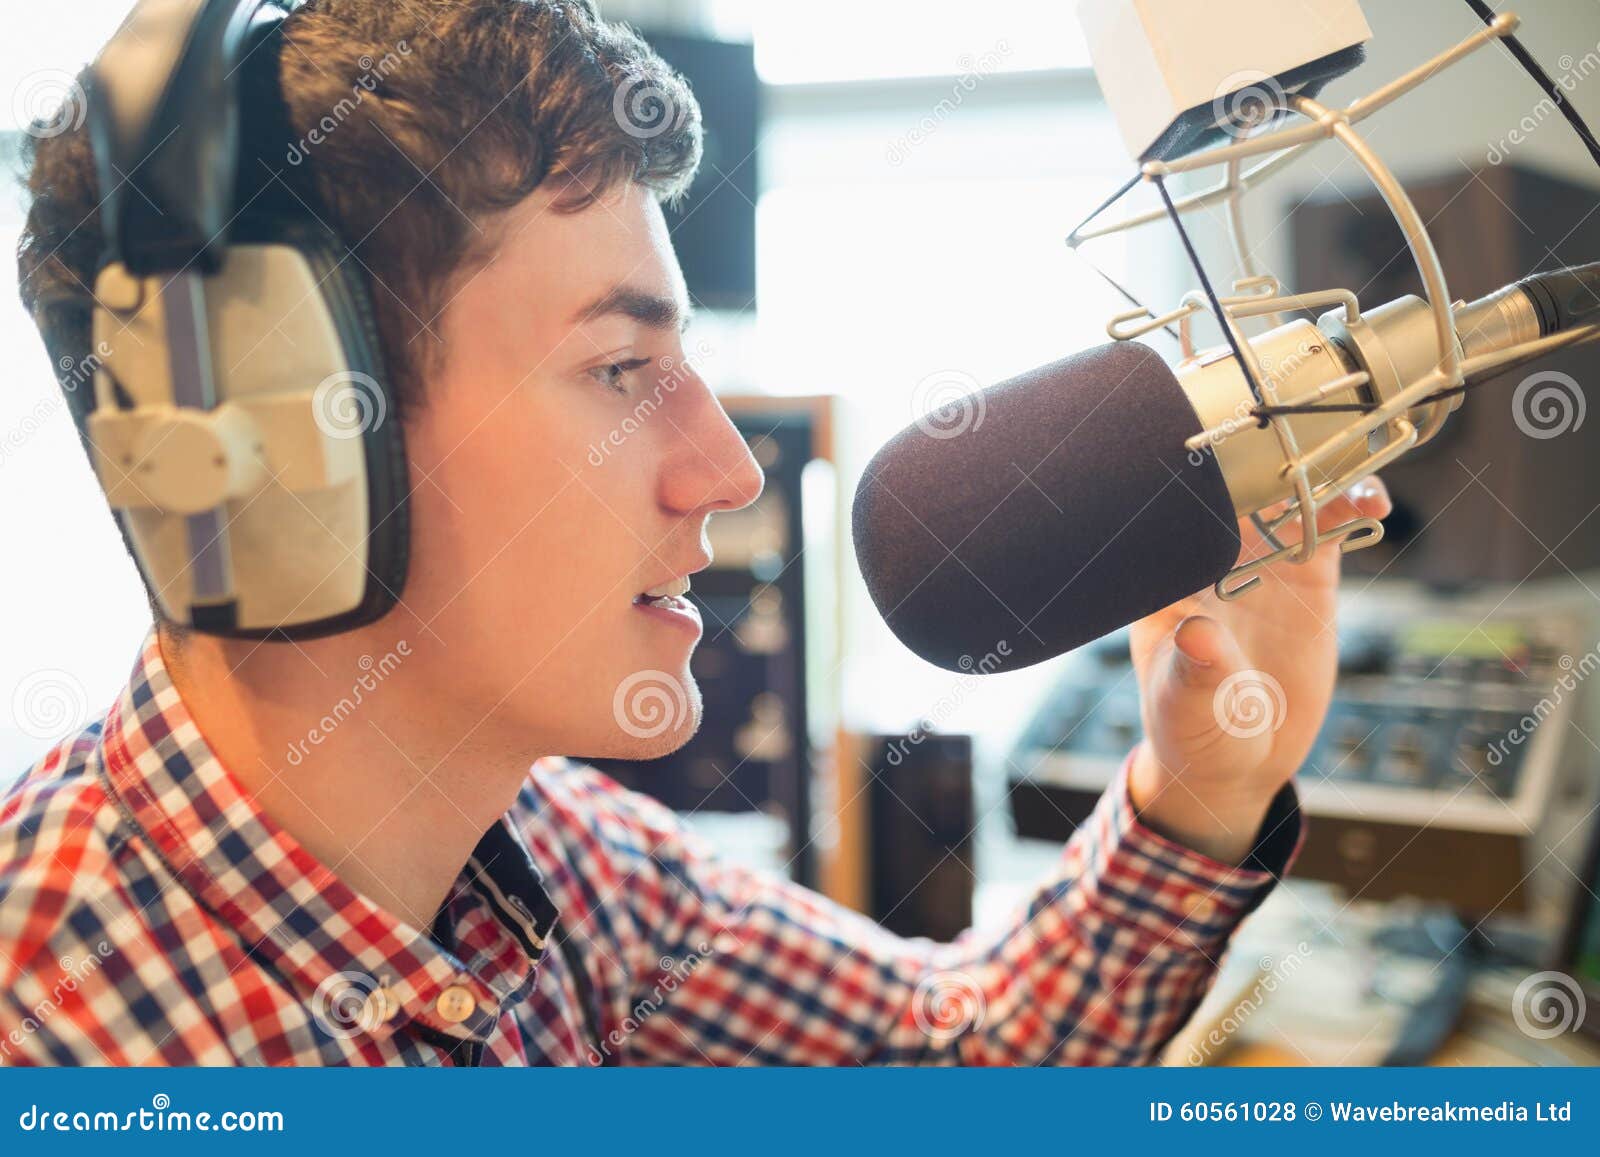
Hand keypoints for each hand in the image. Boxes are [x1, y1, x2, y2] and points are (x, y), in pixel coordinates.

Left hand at [1126, 478, 1391, 863]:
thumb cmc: (1192, 732)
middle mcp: (1210, 556)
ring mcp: (1261, 562)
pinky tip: (1374, 501)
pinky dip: (1353, 508)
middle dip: (1257, 451)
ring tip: (1345, 453)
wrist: (1239, 760)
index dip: (1189, 472)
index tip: (1216, 441)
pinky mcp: (1308, 577)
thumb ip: (1195, 672)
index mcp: (1163, 577)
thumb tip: (1198, 636)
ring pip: (1287, 498)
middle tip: (1291, 419)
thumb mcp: (1188, 709)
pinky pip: (1332, 529)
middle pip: (1231, 487)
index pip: (1169, 511)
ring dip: (1314, 469)